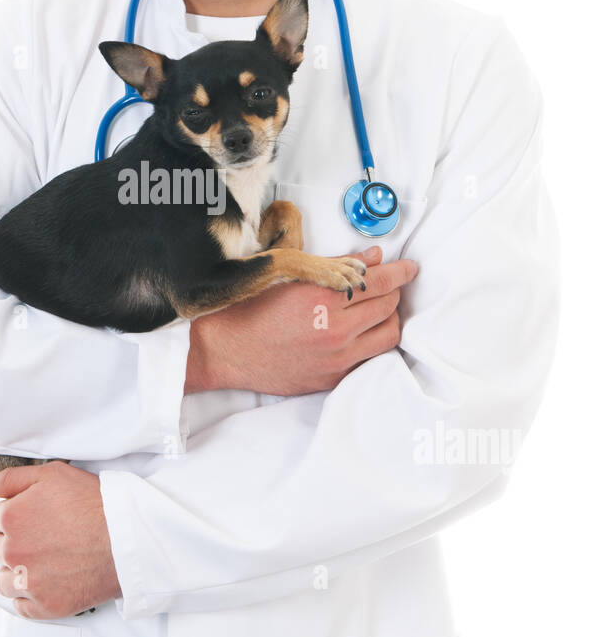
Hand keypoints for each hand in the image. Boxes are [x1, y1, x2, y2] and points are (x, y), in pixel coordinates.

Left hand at [0, 460, 121, 618]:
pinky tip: (47, 582)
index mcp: (10, 518)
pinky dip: (29, 597)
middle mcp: (13, 552)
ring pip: (3, 580)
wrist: (126, 538)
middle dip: (12, 542)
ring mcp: (27, 582)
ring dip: (15, 571)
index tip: (34, 517)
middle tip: (41, 537)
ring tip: (43, 561)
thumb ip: (10, 479)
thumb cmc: (93, 503)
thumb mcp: (52, 475)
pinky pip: (20, 606)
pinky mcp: (45, 606)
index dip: (13, 515)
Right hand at [184, 246, 417, 395]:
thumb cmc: (252, 308)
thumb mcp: (291, 277)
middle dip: (394, 292)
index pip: (380, 283)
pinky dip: (373, 342)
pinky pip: (370, 358)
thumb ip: (336, 267)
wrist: (226, 350)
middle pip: (389, 307)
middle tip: (389, 285)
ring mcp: (336, 359)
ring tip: (379, 309)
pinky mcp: (333, 378)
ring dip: (389, 318)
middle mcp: (334, 331)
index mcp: (323, 300)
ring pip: (388, 335)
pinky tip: (362, 332)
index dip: (401, 272)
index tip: (410, 268)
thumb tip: (373, 258)